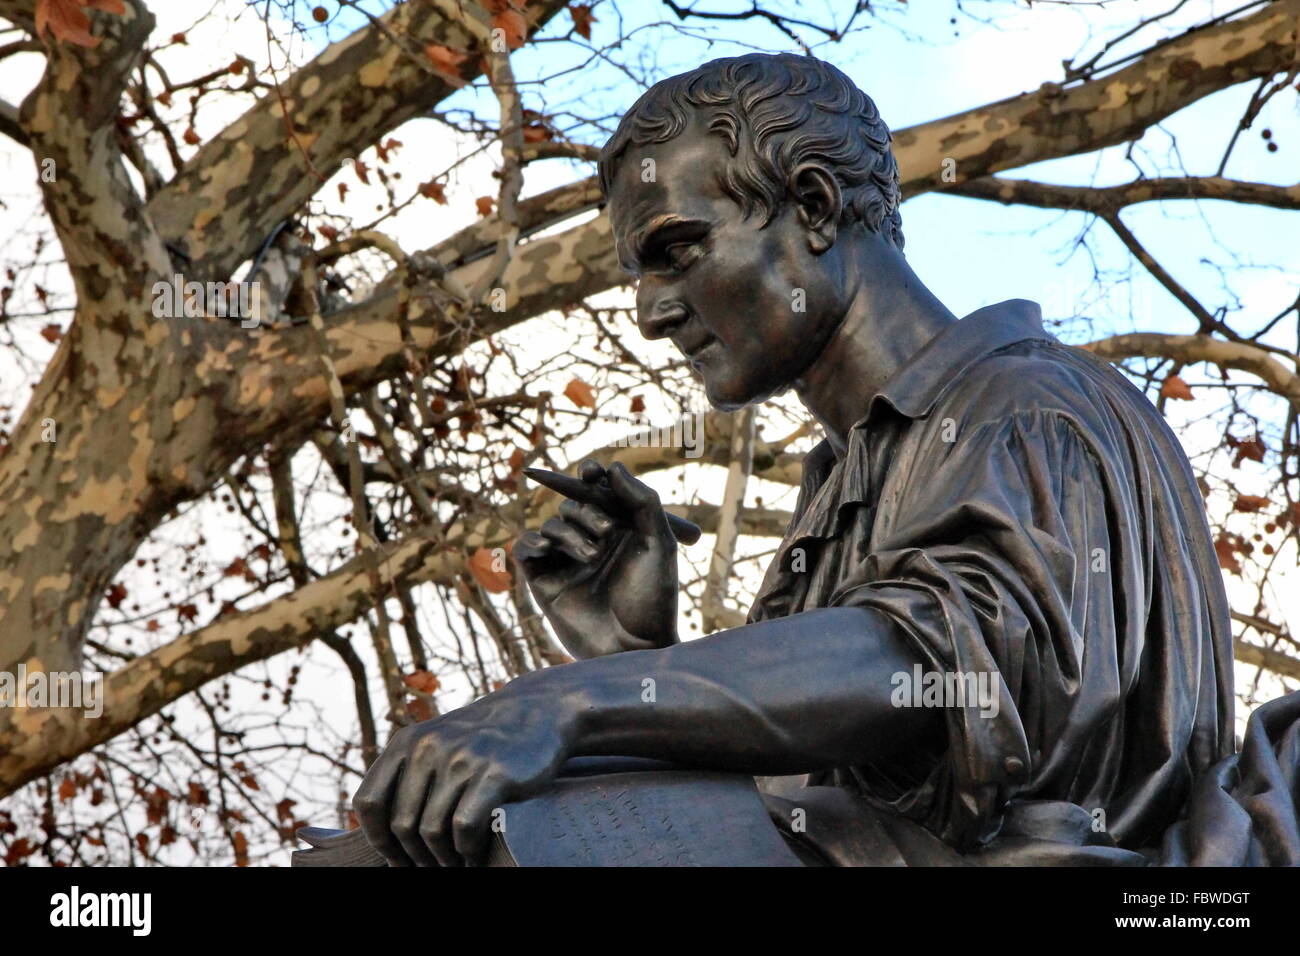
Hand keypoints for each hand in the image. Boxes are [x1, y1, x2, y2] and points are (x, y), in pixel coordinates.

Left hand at [352, 674, 573, 866]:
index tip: (395, 859)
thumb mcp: (438, 744)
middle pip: (401, 824)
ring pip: (432, 831)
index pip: (368, 802)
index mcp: (407, 742)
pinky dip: (467, 852)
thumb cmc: (484, 741)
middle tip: (431, 869)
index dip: (377, 839)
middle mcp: (429, 747)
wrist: (539, 710)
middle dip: (414, 857)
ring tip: (455, 867)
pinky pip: (465, 827)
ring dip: (443, 860)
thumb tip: (384, 834)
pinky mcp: (494, 773)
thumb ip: (409, 775)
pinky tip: (475, 856)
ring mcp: (462, 759)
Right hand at [513, 460, 678, 657]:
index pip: (599, 493)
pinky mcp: (543, 581)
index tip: (591, 472)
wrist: (634, 647)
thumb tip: (612, 466)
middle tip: (606, 533)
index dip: (592, 477)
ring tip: (592, 556)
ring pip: (552, 525)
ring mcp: (566, 561)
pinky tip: (547, 551)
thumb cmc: (652, 598)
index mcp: (621, 531)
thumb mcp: (658, 543)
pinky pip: (526, 548)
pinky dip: (533, 542)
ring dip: (569, 532)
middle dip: (586, 511)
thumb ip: (641, 501)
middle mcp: (592, 542)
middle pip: (573, 505)